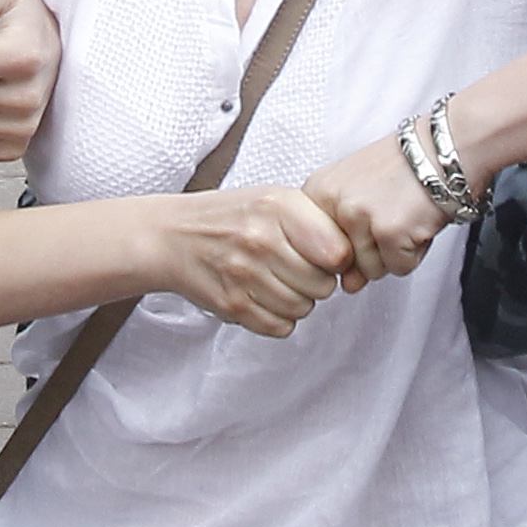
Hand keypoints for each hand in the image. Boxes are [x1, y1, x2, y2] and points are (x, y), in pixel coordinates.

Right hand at [144, 187, 352, 336]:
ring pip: (303, 309)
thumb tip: (354, 258)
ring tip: (276, 280)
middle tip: (295, 268)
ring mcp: (244, 275)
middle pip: (323, 286)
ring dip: (297, 300)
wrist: (173, 236)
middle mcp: (261, 239)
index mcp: (278, 207)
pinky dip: (277, 318)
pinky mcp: (233, 305)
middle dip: (316, 281)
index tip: (324, 255)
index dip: (337, 258)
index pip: (337, 252)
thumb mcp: (274, 199)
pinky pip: (280, 327)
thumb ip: (315, 221)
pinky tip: (263, 295)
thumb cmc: (232, 217)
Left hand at [302, 129, 448, 293]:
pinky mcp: (389, 231)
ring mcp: (360, 218)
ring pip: (372, 270)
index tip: (365, 221)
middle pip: (345, 263)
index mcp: (318, 191)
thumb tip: (347, 285)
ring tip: (404, 216)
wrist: (443, 150)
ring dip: (394, 252)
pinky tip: (417, 222)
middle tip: (389, 214)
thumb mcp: (360, 193)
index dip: (346, 243)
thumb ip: (344, 239)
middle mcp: (334, 203)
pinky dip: (414, 252)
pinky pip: (399, 267)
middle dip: (372, 250)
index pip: (316, 249)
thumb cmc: (403, 168)